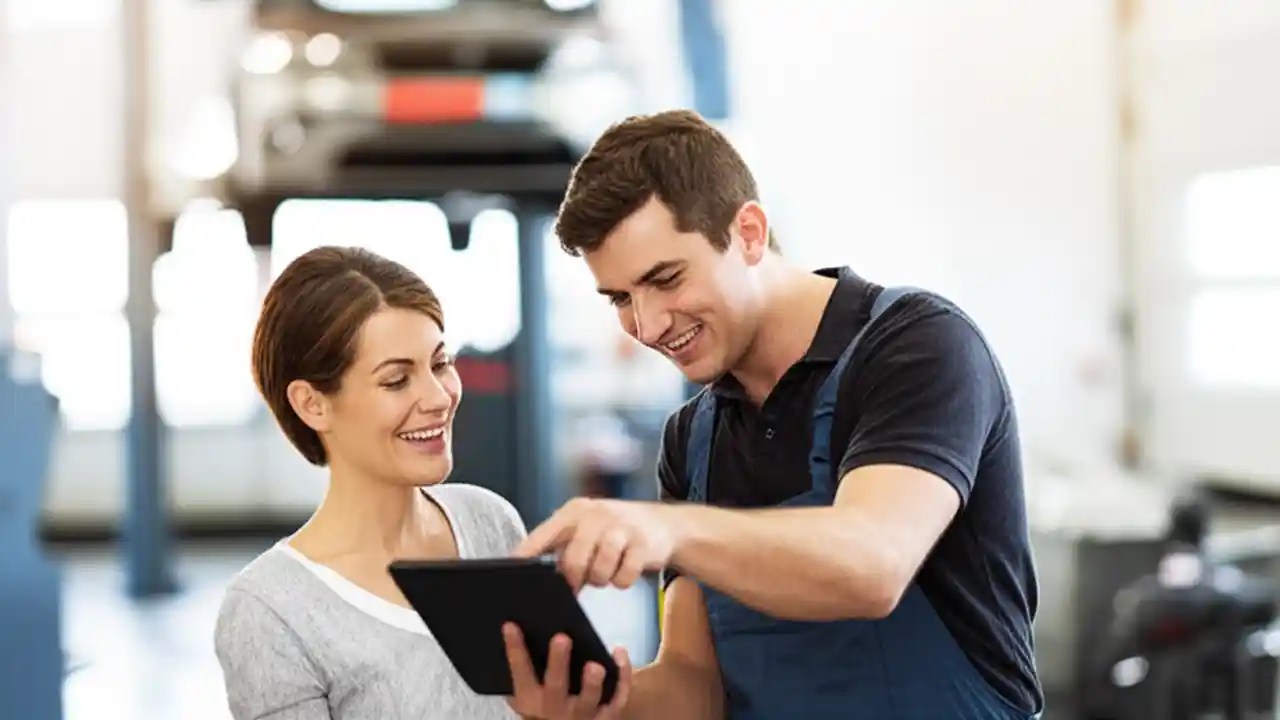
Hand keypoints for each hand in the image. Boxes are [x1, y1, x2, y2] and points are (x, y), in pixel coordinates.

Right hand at [504, 623, 631, 719]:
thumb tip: (525, 629)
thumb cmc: (544, 711)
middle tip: (561, 639)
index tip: (510, 625)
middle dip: (558, 663)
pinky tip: (619, 653)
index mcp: (532, 700)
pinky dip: (622, 677)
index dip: (515, 649)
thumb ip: (525, 672)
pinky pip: (617, 697)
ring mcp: (582, 715)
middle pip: (555, 686)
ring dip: (592, 683)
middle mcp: (555, 709)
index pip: (520, 672)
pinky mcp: (607, 717)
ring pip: (588, 699)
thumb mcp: (529, 696)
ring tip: (596, 665)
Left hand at [515, 498, 676, 590]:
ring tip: (607, 568)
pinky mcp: (643, 544)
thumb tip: (541, 580)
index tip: (510, 571)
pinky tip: (625, 568)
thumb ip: (564, 548)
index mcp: (575, 511)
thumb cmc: (616, 531)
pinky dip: (622, 581)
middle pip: (573, 562)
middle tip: (580, 582)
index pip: (543, 535)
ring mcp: (621, 528)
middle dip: (575, 579)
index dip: (525, 555)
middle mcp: (596, 515)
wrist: (664, 523)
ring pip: (599, 574)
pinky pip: (622, 579)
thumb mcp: (587, 528)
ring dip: (601, 579)